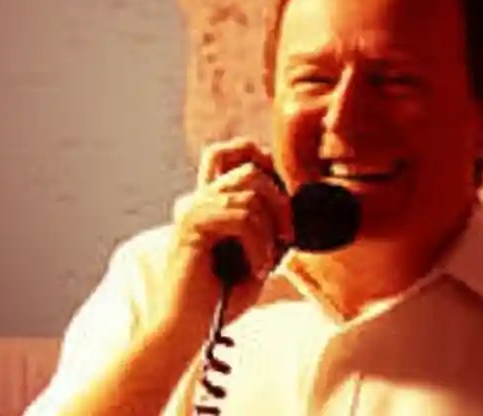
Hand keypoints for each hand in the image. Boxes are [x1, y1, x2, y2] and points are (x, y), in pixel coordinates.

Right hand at [152, 138, 294, 340]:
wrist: (189, 329)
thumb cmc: (222, 298)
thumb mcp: (257, 255)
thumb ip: (269, 227)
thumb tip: (293, 207)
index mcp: (211, 202)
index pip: (229, 152)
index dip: (262, 163)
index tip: (282, 209)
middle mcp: (198, 200)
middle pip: (250, 170)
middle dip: (280, 203)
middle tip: (287, 237)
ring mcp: (193, 210)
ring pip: (249, 195)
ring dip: (268, 232)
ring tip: (265, 262)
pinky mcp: (192, 226)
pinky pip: (241, 218)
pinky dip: (258, 245)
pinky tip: (257, 269)